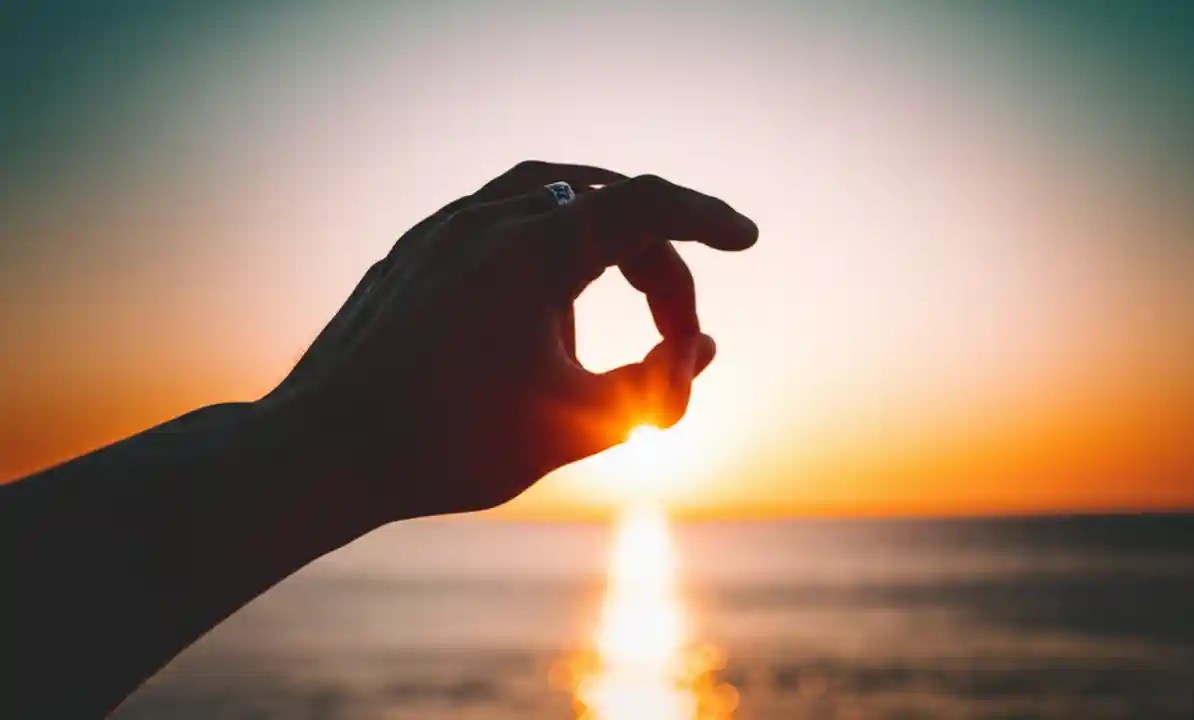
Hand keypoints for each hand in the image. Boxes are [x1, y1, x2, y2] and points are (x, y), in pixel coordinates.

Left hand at [265, 161, 756, 520]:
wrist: (322, 450)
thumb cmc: (447, 443)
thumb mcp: (573, 424)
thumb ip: (652, 386)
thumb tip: (701, 349)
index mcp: (534, 250)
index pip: (647, 204)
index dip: (707, 218)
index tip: (748, 239)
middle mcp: (489, 221)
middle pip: (608, 210)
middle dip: (659, 271)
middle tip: (675, 342)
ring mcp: (445, 229)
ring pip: (553, 195)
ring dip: (607, 231)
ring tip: (634, 278)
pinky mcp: (417, 249)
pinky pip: (503, 213)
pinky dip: (553, 236)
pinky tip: (553, 287)